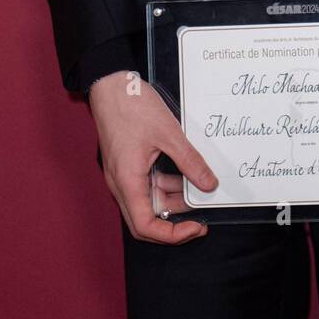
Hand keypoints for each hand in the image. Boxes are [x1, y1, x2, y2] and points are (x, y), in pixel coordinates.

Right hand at [88, 71, 217, 243]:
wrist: (110, 84)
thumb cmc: (132, 105)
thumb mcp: (168, 133)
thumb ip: (190, 161)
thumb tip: (208, 185)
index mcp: (127, 181)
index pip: (145, 227)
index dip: (172, 235)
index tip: (196, 227)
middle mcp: (121, 183)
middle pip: (146, 220)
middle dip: (175, 222)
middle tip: (200, 219)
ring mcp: (123, 174)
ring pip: (149, 201)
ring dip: (173, 199)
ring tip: (199, 189)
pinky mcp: (127, 164)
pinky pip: (147, 184)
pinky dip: (166, 184)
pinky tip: (186, 173)